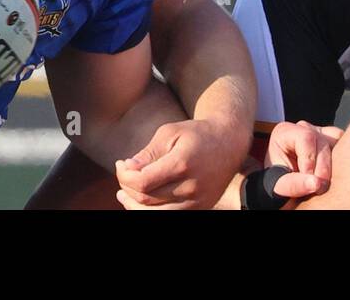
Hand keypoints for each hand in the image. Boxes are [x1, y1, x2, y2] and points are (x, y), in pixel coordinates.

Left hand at [114, 119, 243, 209]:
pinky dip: (151, 210)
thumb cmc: (196, 134)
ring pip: (155, 215)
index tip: (120, 164)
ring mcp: (197, 202)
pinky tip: (141, 200)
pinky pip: (170, 216)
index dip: (124, 176)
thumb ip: (148, 152)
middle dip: (126, 188)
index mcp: (182, 164)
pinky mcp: (201, 208)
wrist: (229, 143)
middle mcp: (191, 187)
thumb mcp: (170, 132)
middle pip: (146, 200)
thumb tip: (127, 169)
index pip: (142, 182)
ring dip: (134, 206)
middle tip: (122, 174)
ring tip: (124, 194)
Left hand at [264, 120, 341, 200]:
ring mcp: (320, 131)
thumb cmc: (278, 182)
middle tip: (318, 187)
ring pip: (336, 140)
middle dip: (323, 168)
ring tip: (324, 180)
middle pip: (322, 142)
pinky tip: (333, 172)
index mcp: (285, 131)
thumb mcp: (279, 185)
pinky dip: (341, 158)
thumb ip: (294, 184)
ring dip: (334, 163)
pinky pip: (344, 143)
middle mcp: (303, 127)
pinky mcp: (332, 140)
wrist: (284, 184)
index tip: (309, 180)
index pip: (305, 138)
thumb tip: (317, 183)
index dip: (310, 161)